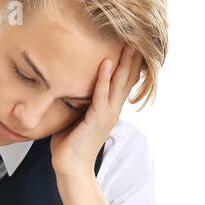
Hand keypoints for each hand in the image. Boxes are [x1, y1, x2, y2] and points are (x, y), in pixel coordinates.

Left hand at [49, 47, 142, 180]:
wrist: (70, 168)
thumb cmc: (69, 144)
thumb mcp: (74, 116)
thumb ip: (76, 100)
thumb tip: (65, 82)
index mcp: (108, 108)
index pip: (122, 81)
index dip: (129, 63)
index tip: (132, 42)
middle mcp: (112, 110)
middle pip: (127, 79)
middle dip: (132, 57)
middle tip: (139, 36)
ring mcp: (107, 114)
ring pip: (119, 83)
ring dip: (124, 62)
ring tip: (129, 43)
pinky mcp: (97, 119)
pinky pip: (101, 94)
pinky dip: (104, 78)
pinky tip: (107, 62)